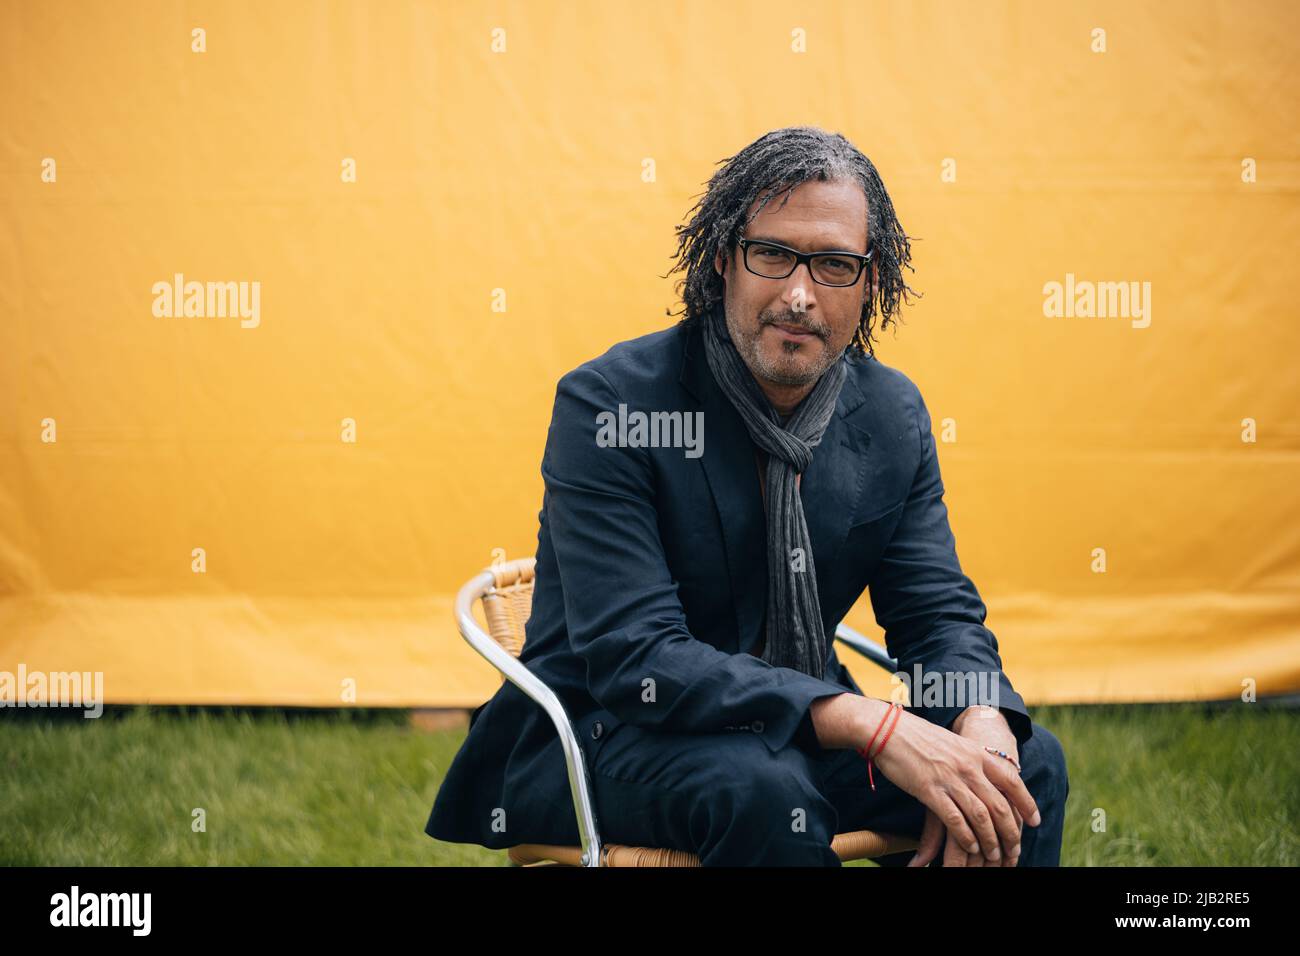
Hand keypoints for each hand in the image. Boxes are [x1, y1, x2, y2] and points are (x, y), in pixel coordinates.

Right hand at [866, 704, 1039, 867]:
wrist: (887, 729)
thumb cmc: (916, 736)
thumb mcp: (952, 743)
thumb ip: (969, 759)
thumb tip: (983, 774)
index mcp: (975, 752)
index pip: (1011, 781)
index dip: (1027, 803)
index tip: (1035, 821)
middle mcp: (968, 766)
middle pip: (999, 805)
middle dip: (1010, 832)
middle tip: (1015, 849)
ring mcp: (949, 778)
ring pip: (980, 816)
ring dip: (990, 839)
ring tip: (994, 855)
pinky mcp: (929, 790)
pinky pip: (955, 819)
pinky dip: (966, 836)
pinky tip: (970, 846)